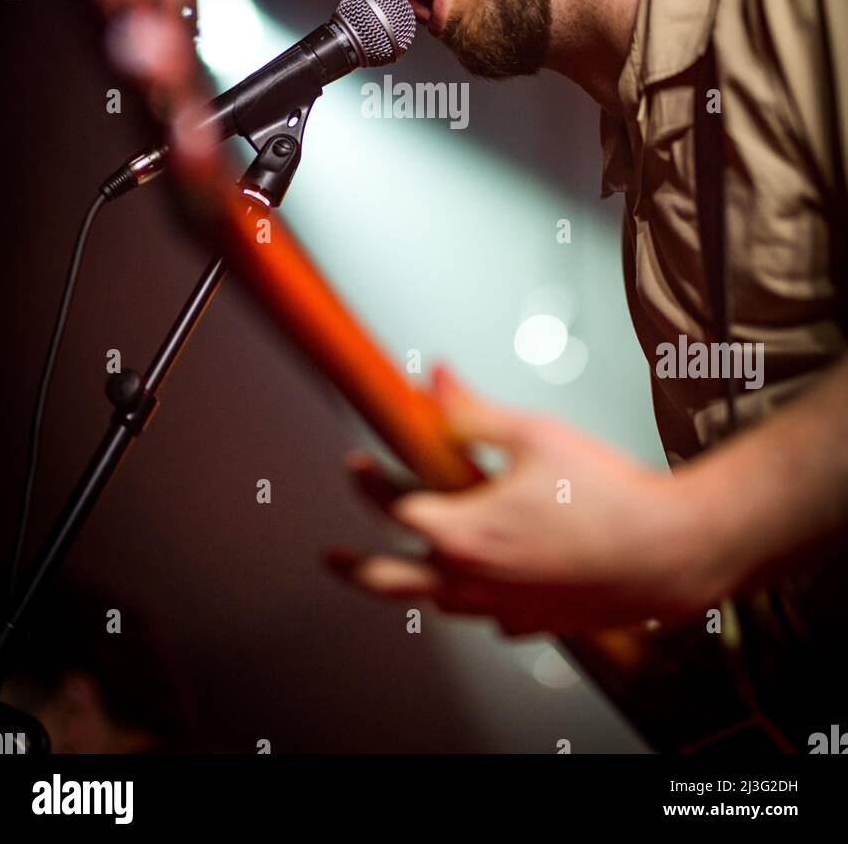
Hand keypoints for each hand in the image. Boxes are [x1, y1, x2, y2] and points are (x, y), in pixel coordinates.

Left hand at [327, 366, 720, 636]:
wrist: (670, 552)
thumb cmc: (608, 496)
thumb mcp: (533, 433)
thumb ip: (473, 410)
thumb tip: (435, 378)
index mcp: (463, 534)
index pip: (394, 508)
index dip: (370, 482)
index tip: (356, 465)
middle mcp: (474, 581)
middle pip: (391, 581)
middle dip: (354, 568)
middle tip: (333, 558)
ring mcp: (504, 610)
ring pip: (441, 603)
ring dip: (419, 581)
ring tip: (408, 569)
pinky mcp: (537, 624)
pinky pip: (491, 617)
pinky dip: (479, 598)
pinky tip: (489, 582)